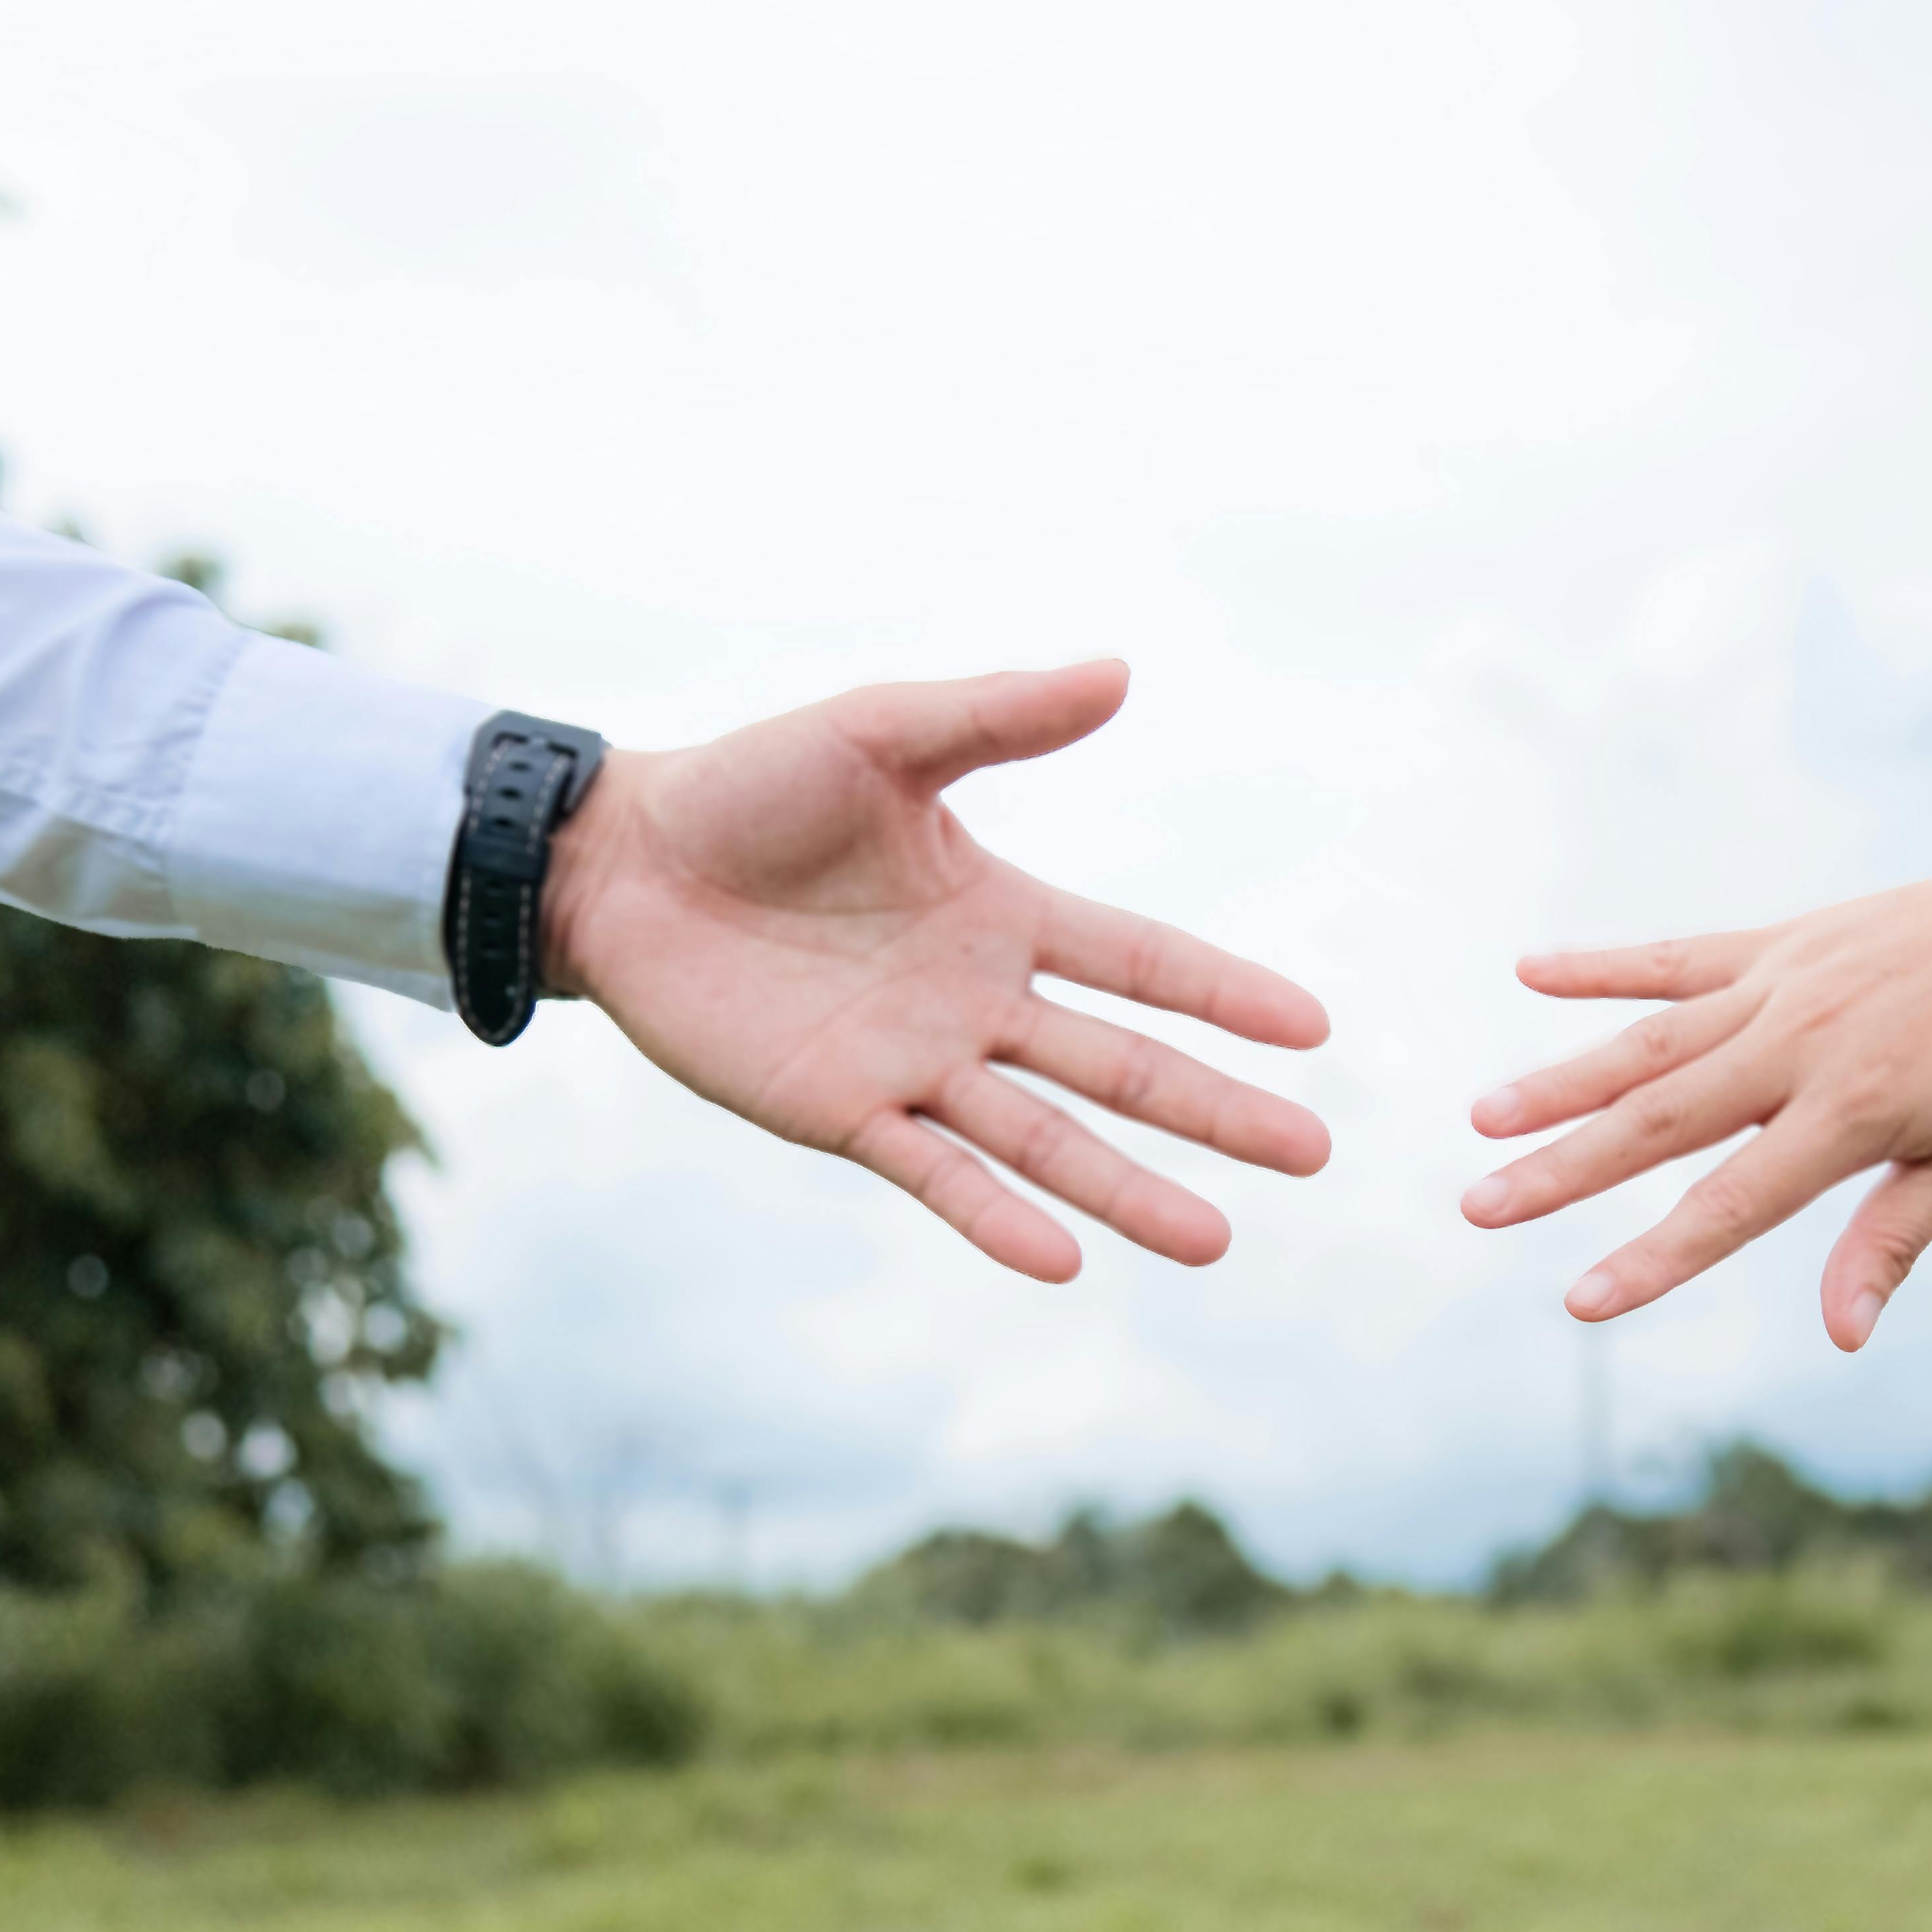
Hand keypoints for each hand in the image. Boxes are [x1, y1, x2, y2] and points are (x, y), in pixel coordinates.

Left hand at [542, 660, 1328, 1279]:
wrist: (619, 862)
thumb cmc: (748, 787)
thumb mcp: (883, 733)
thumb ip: (999, 716)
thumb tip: (1121, 672)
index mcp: (999, 912)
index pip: (1139, 961)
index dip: (1223, 993)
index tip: (1312, 1028)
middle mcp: (975, 1002)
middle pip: (1121, 1067)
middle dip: (1216, 1111)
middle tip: (1312, 1152)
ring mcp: (915, 1066)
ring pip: (1048, 1143)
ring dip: (1132, 1190)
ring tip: (1216, 1240)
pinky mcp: (840, 1113)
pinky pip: (935, 1173)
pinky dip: (997, 1218)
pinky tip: (1065, 1259)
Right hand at [1460, 839, 1931, 1348]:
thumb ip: (1891, 1239)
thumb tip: (1842, 1337)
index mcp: (1852, 1110)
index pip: (1732, 1202)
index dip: (1654, 1258)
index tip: (1579, 1303)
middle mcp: (1799, 1043)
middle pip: (1660, 1120)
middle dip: (1563, 1169)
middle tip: (1478, 1204)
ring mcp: (1781, 984)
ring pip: (1649, 1041)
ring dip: (1560, 1080)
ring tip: (1483, 1116)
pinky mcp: (1779, 942)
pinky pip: (1676, 957)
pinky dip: (1603, 966)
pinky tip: (1531, 972)